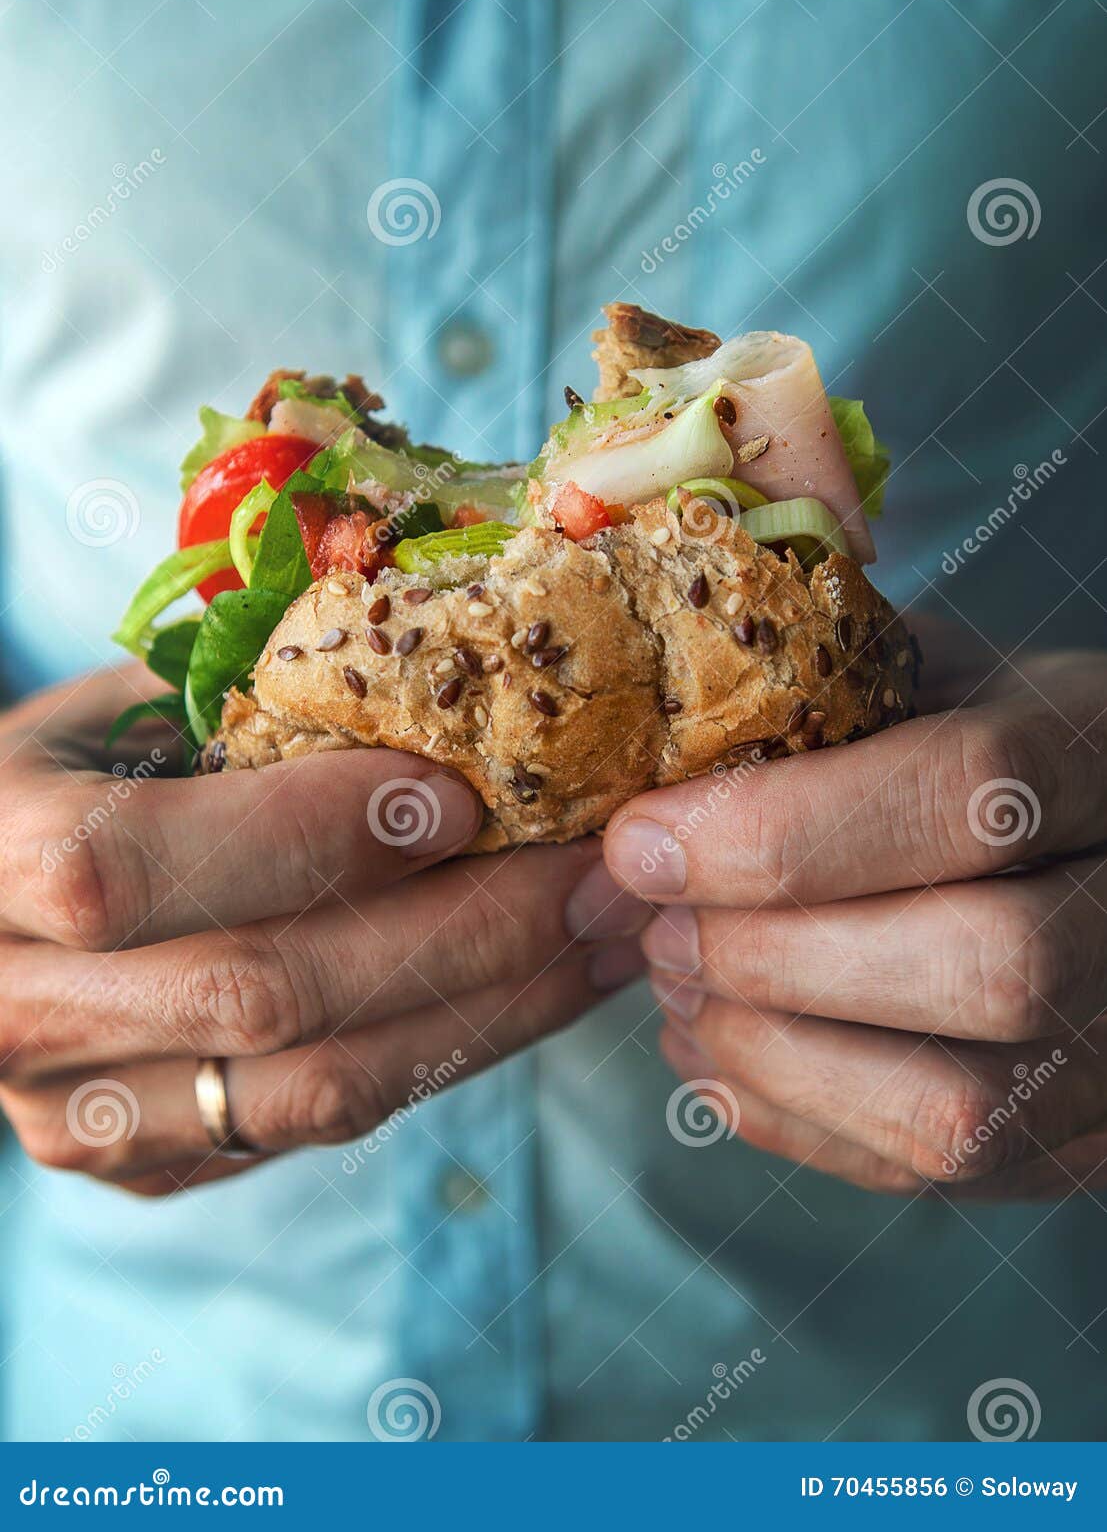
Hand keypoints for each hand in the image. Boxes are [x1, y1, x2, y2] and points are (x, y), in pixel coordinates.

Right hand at [0, 666, 644, 1194]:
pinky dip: (453, 1052)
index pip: (140, 863)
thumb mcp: (114, 714)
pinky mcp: (152, 1171)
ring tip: (609, 937)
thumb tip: (446, 665)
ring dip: (495, 1009)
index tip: (458, 793)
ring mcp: (82, 1116)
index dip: (308, 832)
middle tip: (602, 870)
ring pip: (320, 1084)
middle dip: (463, 929)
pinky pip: (331, 1123)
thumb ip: (237, 705)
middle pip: (265, 992)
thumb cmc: (68, 783)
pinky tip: (540, 989)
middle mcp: (18, 1010)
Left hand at [587, 627, 1106, 1197]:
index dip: (784, 828)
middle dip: (774, 954)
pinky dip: (789, 1118)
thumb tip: (650, 766)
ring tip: (678, 985)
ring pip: (956, 1106)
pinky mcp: (1079, 1144)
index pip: (972, 793)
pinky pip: (928, 1174)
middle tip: (659, 924)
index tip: (643, 842)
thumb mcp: (932, 680)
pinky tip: (717, 1045)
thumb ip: (822, 701)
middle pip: (983, 964)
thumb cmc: (990, 750)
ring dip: (772, 1054)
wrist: (1102, 855)